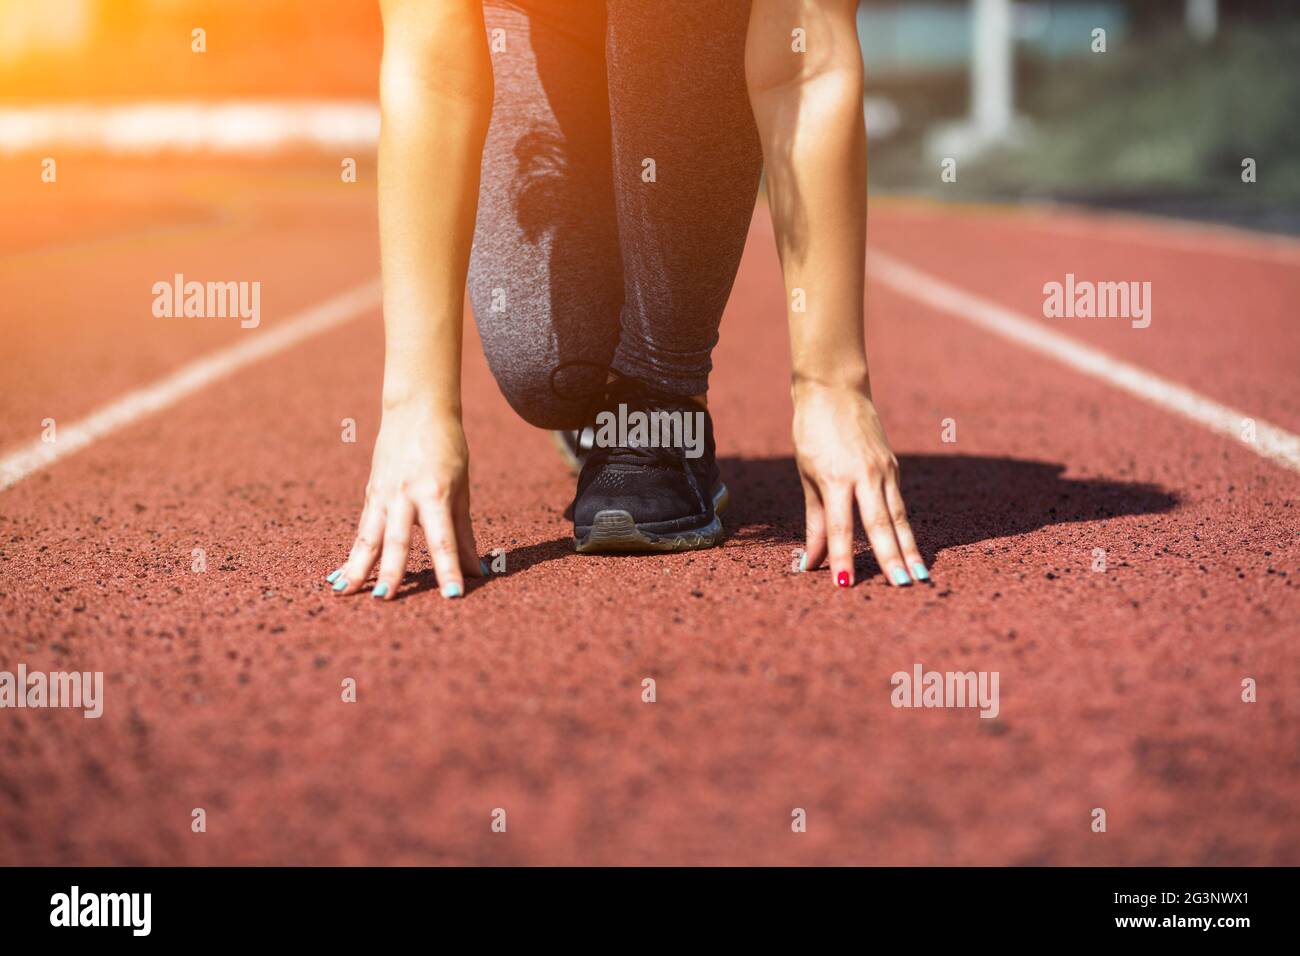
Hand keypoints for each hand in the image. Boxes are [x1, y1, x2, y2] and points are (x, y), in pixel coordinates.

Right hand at [326, 404, 483, 599]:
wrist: (416, 409)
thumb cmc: (447, 448)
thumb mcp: (461, 488)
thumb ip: (464, 533)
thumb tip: (478, 571)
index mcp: (434, 493)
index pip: (443, 540)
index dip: (448, 569)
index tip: (453, 595)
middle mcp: (405, 495)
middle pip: (397, 540)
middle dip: (391, 571)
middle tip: (385, 599)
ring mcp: (383, 494)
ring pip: (369, 536)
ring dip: (357, 566)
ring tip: (344, 591)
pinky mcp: (370, 494)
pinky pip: (363, 529)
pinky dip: (353, 553)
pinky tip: (341, 575)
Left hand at [791, 382, 926, 586]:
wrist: (834, 389)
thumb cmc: (812, 432)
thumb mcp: (807, 475)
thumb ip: (814, 520)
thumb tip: (810, 561)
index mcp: (836, 477)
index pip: (840, 526)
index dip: (842, 556)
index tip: (845, 584)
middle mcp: (865, 474)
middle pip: (879, 524)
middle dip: (891, 557)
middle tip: (902, 585)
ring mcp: (884, 469)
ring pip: (899, 516)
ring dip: (909, 548)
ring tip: (919, 575)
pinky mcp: (893, 467)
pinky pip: (898, 503)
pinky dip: (905, 529)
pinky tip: (912, 551)